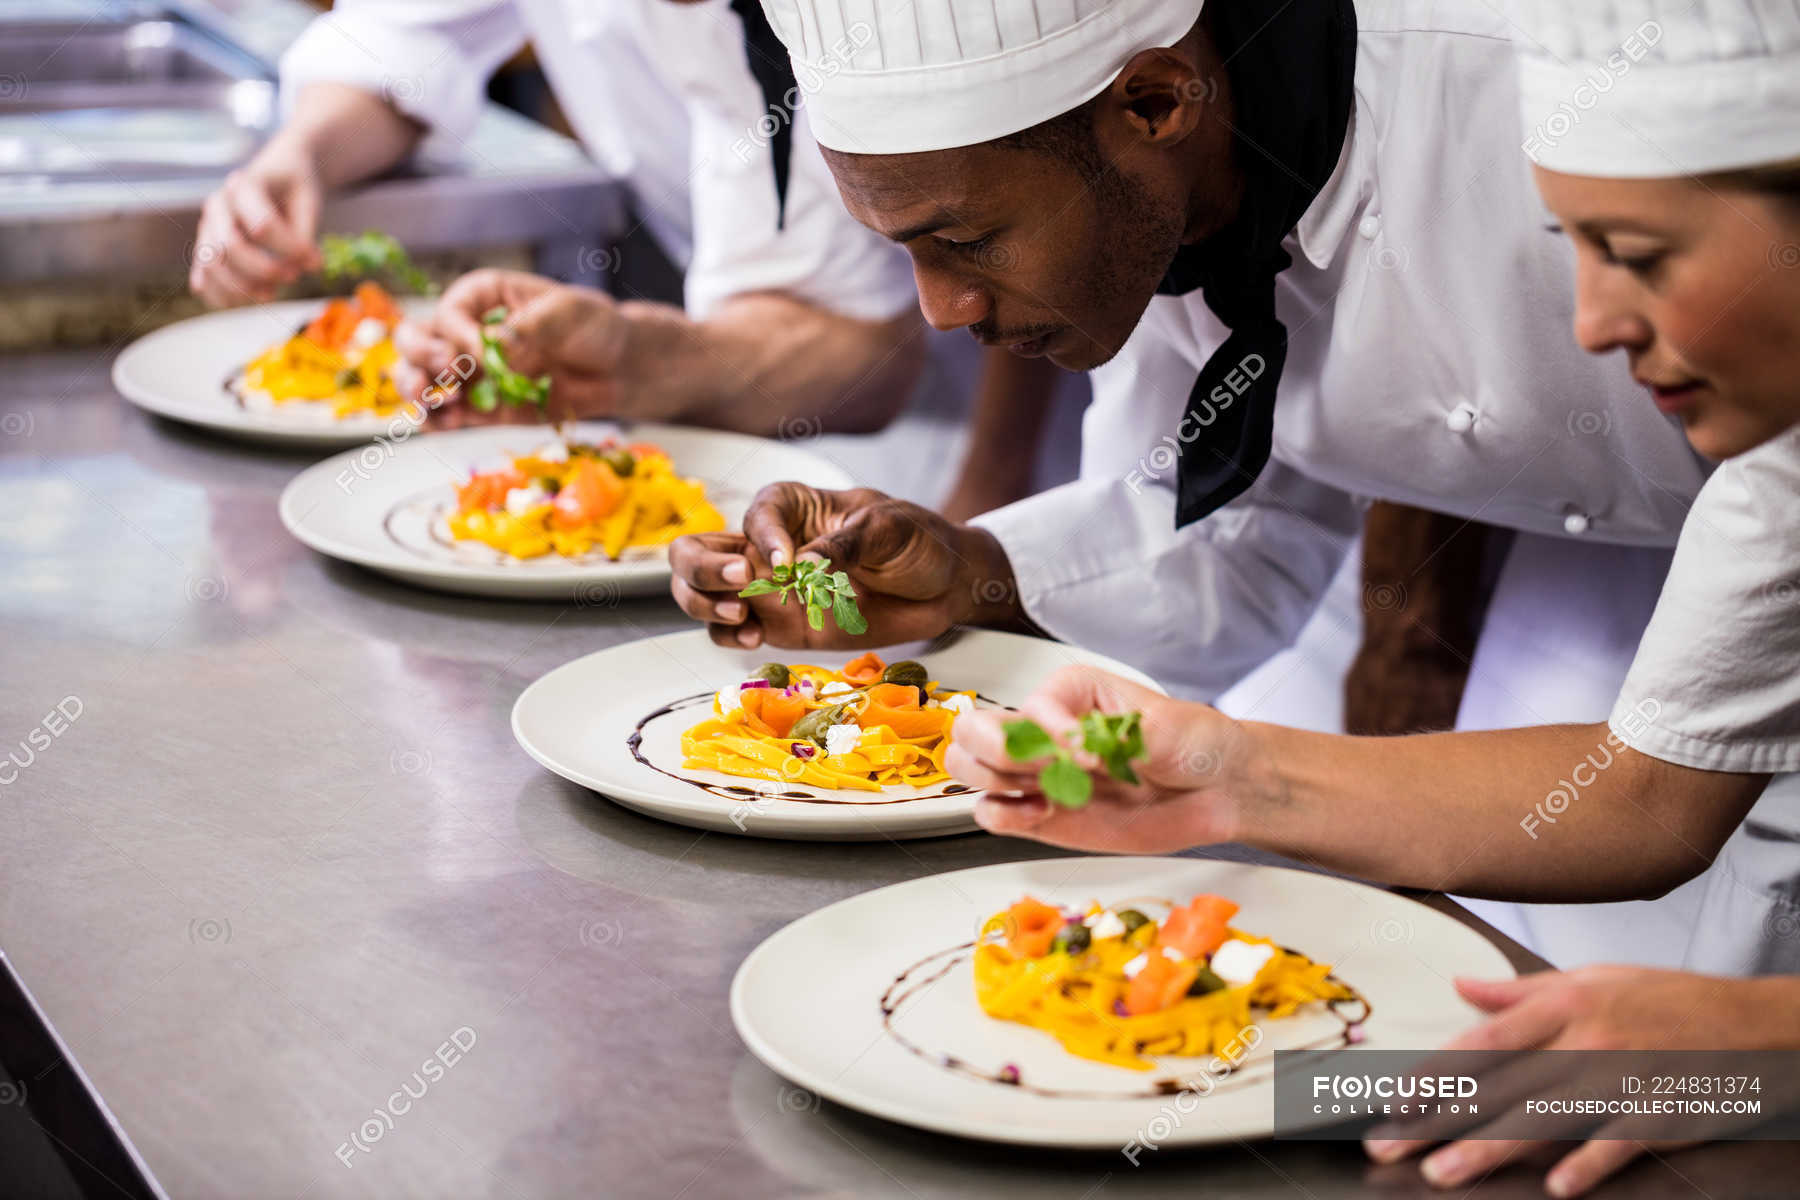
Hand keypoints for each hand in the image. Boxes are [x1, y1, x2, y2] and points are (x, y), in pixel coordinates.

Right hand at [190, 135, 323, 305]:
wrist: (273, 173)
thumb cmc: (292, 187)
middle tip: (293, 277)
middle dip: (264, 270)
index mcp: (244, 185)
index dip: (291, 250)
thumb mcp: (308, 201)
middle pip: (230, 247)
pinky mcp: (206, 244)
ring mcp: (207, 224)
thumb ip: (305, 234)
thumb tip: (308, 268)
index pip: (262, 225)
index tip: (315, 261)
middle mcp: (219, 204)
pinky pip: (203, 274)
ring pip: (211, 264)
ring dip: (242, 288)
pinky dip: (217, 294)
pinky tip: (240, 303)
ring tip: (271, 294)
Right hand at [392, 269, 626, 428]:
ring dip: (417, 391)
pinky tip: (444, 423)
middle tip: (449, 372)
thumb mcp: (568, 314)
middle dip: (421, 356)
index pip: (450, 312)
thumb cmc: (593, 326)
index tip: (485, 353)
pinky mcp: (482, 407)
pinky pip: (446, 414)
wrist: (618, 368)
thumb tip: (497, 348)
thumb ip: (531, 329)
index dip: (459, 334)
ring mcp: (471, 372)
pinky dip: (437, 421)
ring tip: (434, 403)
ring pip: (420, 378)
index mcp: (483, 297)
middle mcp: (467, 332)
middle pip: (416, 339)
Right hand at [668, 482, 1016, 650]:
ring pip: (702, 592)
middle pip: (698, 550)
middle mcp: (769, 547)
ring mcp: (768, 589)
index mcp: (794, 508)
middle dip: (704, 569)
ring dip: (705, 604)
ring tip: (743, 618)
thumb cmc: (918, 541)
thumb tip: (804, 565)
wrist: (945, 588)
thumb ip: (845, 544)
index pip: (756, 515)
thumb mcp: (889, 529)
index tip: (788, 565)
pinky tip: (752, 639)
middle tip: (742, 588)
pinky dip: (729, 636)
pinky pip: (732, 631)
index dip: (763, 538)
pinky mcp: (778, 626)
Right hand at [946, 665, 1252, 850]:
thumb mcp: (1162, 726)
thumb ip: (1111, 734)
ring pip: (968, 768)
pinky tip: (1040, 814)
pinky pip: (992, 814)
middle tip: (1042, 770)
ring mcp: (1038, 773)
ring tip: (1041, 793)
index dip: (1050, 733)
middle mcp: (1043, 730)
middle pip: (971, 729)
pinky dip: (1001, 816)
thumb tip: (1070, 747)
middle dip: (996, 751)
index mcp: (1068, 693)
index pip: (1027, 706)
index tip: (1090, 752)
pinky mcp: (1041, 814)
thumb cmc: (1194, 742)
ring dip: (992, 781)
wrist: (1218, 790)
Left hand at [1366, 968, 1799, 1195]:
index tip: (1395, 1098)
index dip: (1435, 1071)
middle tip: (1391, 1144)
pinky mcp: (1662, 1112)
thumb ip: (1521, 993)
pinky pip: (1617, 1141)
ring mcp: (1624, 1078)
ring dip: (1490, 1148)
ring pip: (1545, 1117)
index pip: (1484, 1041)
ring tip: (1442, 1171)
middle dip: (1440, 1118)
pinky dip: (1588, 1163)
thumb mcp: (1592, 978)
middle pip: (1500, 1085)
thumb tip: (1461, 987)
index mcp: (1563, 1004)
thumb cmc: (1666, 1000)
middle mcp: (1586, 1039)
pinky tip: (1556, 1186)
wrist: (1752, 1022)